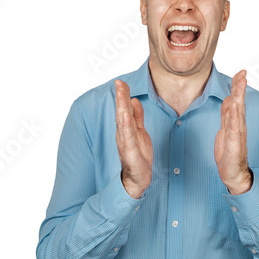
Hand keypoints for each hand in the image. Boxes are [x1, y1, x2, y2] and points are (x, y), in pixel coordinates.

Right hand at [115, 80, 152, 198]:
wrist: (138, 177)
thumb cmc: (139, 155)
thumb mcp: (140, 131)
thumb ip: (137, 116)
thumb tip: (134, 100)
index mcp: (126, 128)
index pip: (124, 108)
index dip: (123, 95)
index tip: (121, 81)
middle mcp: (123, 133)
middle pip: (121, 112)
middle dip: (120, 97)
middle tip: (119, 83)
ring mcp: (126, 142)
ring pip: (123, 122)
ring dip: (122, 107)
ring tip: (121, 94)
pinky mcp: (130, 151)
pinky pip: (128, 137)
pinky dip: (126, 126)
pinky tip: (125, 116)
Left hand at [215, 70, 251, 194]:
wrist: (233, 173)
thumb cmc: (229, 153)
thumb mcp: (225, 130)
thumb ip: (227, 115)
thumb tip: (228, 100)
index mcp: (235, 121)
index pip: (236, 100)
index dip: (238, 86)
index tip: (241, 72)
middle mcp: (238, 125)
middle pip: (238, 102)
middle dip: (240, 87)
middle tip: (243, 72)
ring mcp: (237, 133)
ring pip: (238, 111)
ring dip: (239, 96)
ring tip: (241, 83)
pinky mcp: (234, 142)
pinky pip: (234, 127)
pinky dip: (234, 115)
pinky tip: (234, 106)